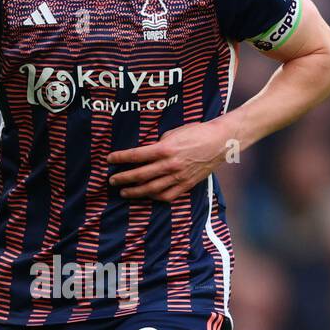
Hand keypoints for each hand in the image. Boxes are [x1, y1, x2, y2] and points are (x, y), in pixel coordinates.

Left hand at [106, 122, 225, 201]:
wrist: (219, 142)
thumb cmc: (197, 132)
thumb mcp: (174, 132)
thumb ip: (159, 144)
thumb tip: (147, 153)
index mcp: (165, 149)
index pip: (136, 155)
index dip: (120, 158)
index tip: (109, 159)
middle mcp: (170, 165)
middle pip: (140, 175)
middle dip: (123, 178)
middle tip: (112, 181)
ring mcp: (178, 177)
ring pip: (151, 189)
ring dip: (135, 192)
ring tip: (124, 192)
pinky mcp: (186, 185)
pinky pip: (167, 195)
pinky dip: (155, 197)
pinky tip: (147, 196)